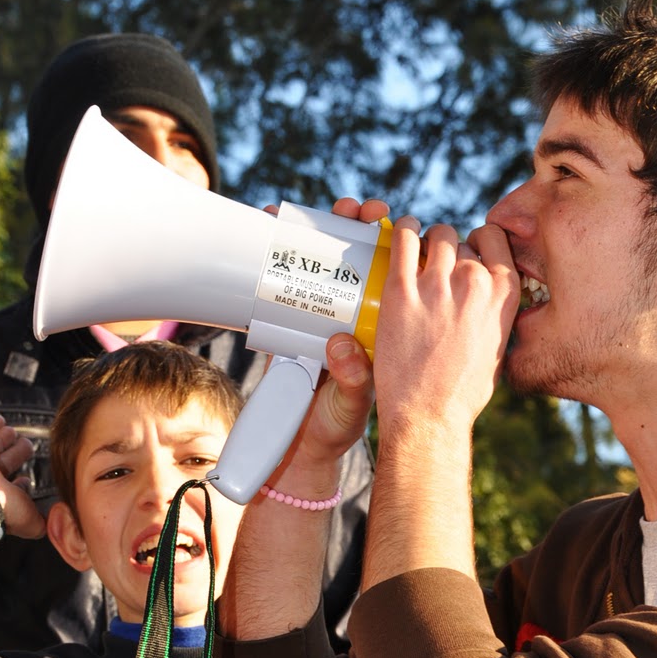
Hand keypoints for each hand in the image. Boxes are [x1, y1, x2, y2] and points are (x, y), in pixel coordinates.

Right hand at [0, 418, 44, 541]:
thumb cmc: (1, 511)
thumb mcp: (29, 522)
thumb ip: (42, 523)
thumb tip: (55, 523)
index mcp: (0, 499)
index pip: (11, 489)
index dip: (20, 485)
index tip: (27, 481)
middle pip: (4, 464)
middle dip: (15, 455)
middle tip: (27, 445)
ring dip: (4, 439)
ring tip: (15, 432)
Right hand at [261, 198, 384, 492]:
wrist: (303, 449)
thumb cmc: (339, 425)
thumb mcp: (352, 402)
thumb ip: (351, 378)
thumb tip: (340, 347)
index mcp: (379, 326)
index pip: (391, 272)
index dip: (391, 241)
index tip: (384, 219)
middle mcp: (350, 313)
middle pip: (354, 255)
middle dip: (352, 222)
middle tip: (351, 208)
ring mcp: (315, 314)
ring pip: (317, 261)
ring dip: (310, 228)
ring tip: (301, 210)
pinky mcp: (281, 322)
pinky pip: (278, 280)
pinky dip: (269, 252)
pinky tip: (265, 225)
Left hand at [371, 218, 519, 440]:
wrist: (429, 416)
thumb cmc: (462, 393)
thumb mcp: (496, 350)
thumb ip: (493, 318)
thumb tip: (486, 307)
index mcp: (504, 294)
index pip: (495, 240)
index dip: (478, 241)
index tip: (465, 252)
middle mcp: (475, 283)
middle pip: (461, 241)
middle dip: (448, 248)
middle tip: (433, 265)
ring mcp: (438, 284)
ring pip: (435, 236)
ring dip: (425, 238)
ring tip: (415, 248)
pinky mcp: (401, 291)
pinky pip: (404, 241)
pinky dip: (402, 232)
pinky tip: (399, 234)